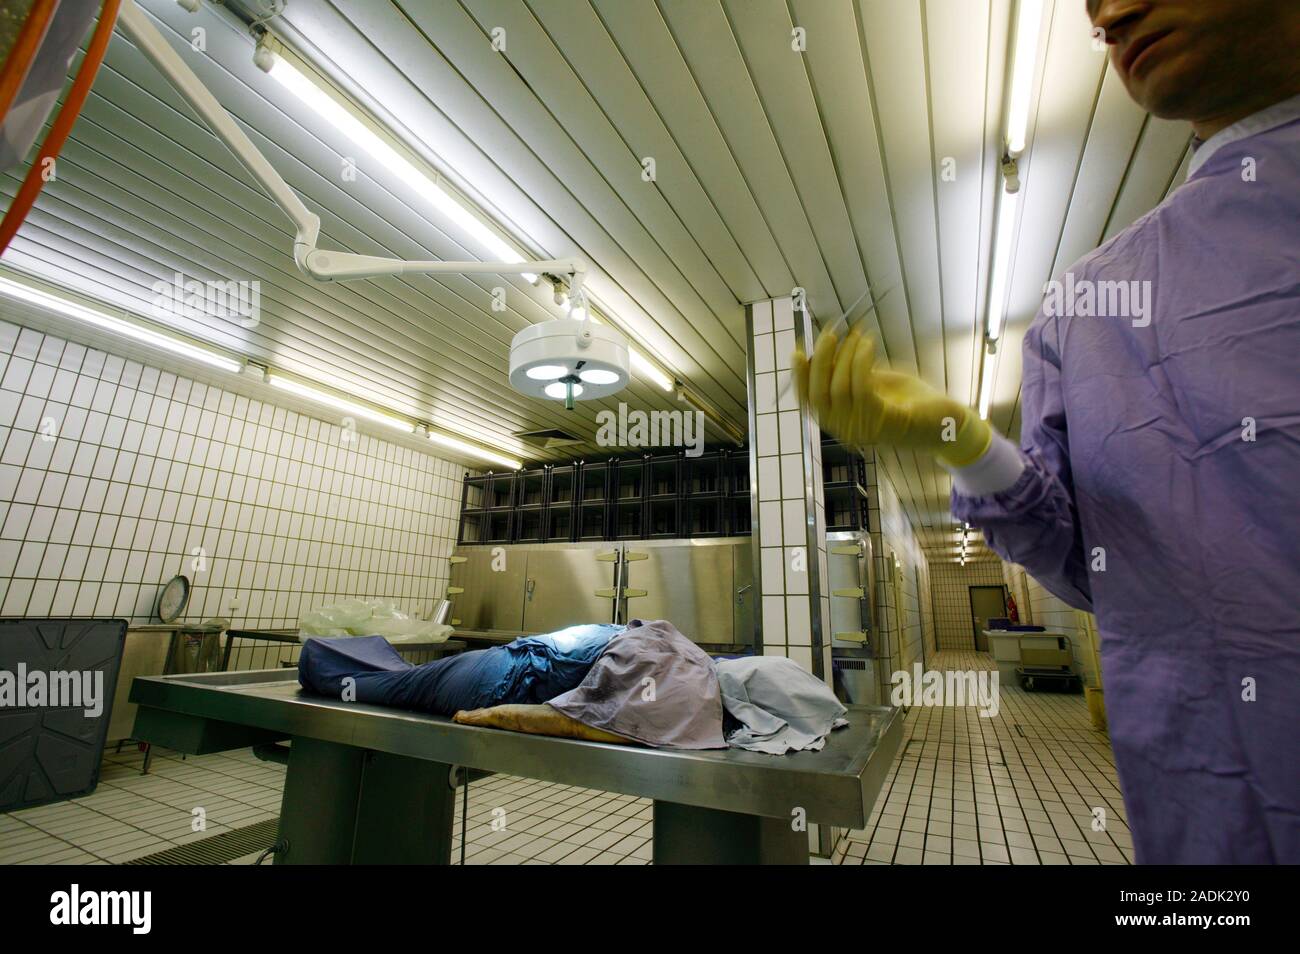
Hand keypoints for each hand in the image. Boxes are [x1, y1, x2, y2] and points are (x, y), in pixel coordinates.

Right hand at [791, 329, 991, 466]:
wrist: (945, 424)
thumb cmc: (909, 403)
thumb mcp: (873, 384)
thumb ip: (848, 374)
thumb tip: (827, 352)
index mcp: (839, 421)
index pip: (808, 401)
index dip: (800, 375)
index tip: (800, 349)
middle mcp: (846, 429)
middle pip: (818, 394)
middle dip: (820, 359)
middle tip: (830, 333)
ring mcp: (864, 429)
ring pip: (838, 388)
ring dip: (846, 355)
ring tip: (858, 335)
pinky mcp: (884, 422)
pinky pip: (862, 389)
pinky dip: (861, 362)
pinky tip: (868, 344)